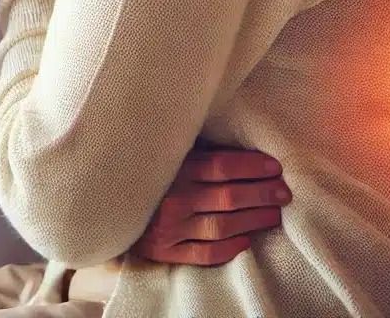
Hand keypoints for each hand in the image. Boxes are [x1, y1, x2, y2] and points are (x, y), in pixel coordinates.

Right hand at [130, 148, 288, 265]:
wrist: (105, 206)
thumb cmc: (146, 174)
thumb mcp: (166, 154)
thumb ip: (195, 150)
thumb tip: (239, 136)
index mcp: (174, 169)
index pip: (222, 166)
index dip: (253, 167)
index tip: (275, 167)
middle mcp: (173, 199)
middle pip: (229, 197)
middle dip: (262, 194)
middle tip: (284, 192)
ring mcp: (169, 228)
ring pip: (223, 226)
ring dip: (254, 220)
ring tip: (274, 214)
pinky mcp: (165, 252)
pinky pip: (205, 253)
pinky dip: (229, 248)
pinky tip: (247, 240)